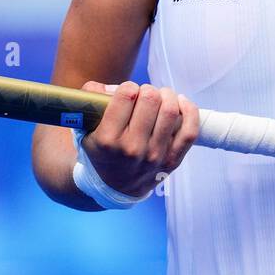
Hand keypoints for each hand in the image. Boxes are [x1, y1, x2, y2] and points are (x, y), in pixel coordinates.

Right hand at [78, 81, 200, 198]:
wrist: (114, 188)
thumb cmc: (101, 151)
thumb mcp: (85, 129)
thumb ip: (89, 101)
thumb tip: (104, 86)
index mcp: (108, 139)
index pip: (126, 95)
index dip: (128, 87)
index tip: (127, 92)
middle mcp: (132, 148)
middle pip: (150, 99)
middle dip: (148, 90)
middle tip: (144, 95)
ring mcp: (154, 156)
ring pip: (170, 110)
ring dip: (167, 96)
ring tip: (160, 97)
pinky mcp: (172, 160)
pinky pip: (189, 131)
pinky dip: (189, 111)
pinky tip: (180, 104)